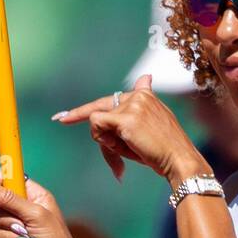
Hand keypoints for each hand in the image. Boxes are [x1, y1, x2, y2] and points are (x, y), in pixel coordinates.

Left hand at [52, 73, 204, 182]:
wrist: (178, 159)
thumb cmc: (163, 151)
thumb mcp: (149, 129)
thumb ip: (134, 114)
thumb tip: (145, 78)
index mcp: (147, 96)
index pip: (115, 97)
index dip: (92, 105)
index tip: (66, 112)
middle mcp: (139, 95)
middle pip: (102, 109)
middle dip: (82, 119)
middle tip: (59, 119)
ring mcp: (133, 105)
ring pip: (97, 119)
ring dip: (105, 140)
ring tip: (125, 150)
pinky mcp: (126, 118)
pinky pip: (97, 124)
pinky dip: (102, 139)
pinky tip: (119, 146)